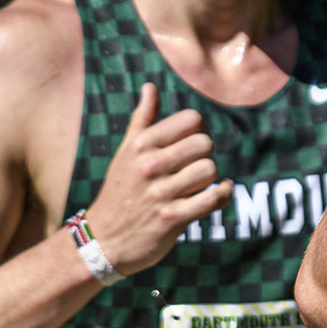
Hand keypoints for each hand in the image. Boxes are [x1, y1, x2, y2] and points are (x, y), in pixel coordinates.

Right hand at [87, 83, 231, 272]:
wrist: (103, 240)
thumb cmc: (119, 192)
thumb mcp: (125, 153)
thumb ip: (142, 120)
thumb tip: (151, 87)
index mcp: (141, 145)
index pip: (191, 120)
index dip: (199, 130)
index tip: (192, 143)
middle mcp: (150, 166)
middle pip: (205, 143)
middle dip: (205, 154)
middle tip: (195, 166)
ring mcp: (161, 193)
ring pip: (210, 170)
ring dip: (211, 178)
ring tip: (199, 184)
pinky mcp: (172, 219)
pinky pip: (212, 199)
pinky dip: (222, 195)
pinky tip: (218, 193)